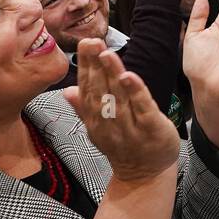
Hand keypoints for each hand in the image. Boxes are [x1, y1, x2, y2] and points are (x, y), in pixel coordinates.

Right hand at [64, 40, 179, 182]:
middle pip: (100, 92)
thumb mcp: (100, 130)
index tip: (84, 45)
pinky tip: (129, 75)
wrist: (145, 177)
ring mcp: (131, 129)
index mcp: (96, 123)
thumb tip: (66, 90)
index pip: (87, 91)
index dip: (85, 68)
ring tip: (106, 52)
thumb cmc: (125, 147)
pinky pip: (142, 109)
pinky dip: (136, 92)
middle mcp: (109, 125)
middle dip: (95, 66)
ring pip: (119, 98)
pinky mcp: (152, 130)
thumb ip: (84, 109)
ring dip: (112, 74)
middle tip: (91, 42)